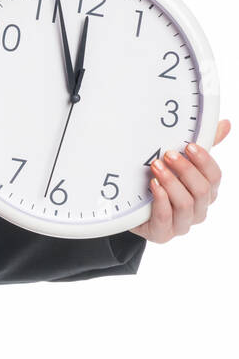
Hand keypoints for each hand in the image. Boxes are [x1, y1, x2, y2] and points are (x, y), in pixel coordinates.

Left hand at [128, 118, 230, 241]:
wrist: (132, 208)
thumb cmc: (161, 184)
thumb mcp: (178, 163)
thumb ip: (201, 147)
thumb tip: (225, 124)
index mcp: (207, 192)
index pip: (215, 177)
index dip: (204, 160)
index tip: (189, 146)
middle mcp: (198, 210)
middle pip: (202, 190)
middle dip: (185, 170)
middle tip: (168, 154)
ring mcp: (182, 224)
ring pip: (185, 204)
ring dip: (171, 183)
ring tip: (156, 167)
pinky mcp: (162, 234)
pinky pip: (166, 219)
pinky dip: (160, 200)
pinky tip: (153, 186)